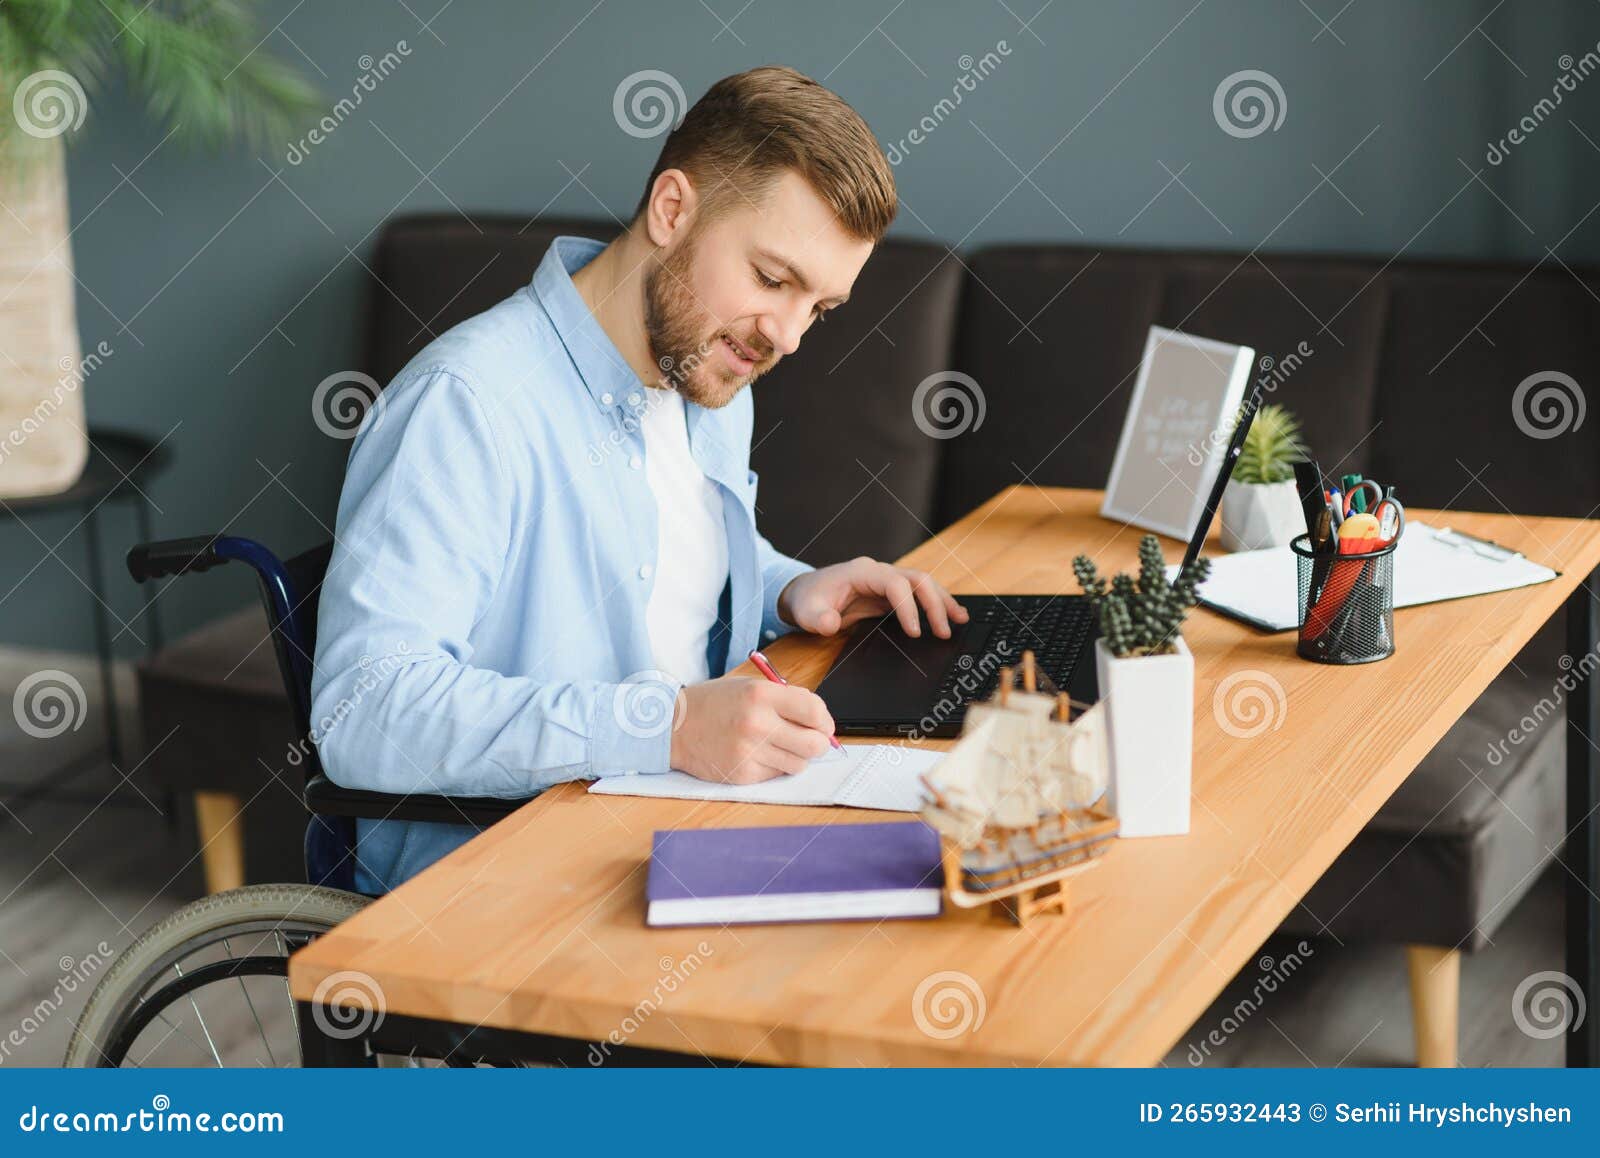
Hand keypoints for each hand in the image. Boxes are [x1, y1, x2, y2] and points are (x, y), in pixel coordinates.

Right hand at [670, 675, 834, 783]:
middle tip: (809, 739)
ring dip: (796, 756)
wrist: (673, 727)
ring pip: (799, 764)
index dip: (825, 720)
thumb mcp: (749, 686)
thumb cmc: (715, 704)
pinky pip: (776, 775)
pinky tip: (757, 754)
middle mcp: (756, 723)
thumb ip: (786, 699)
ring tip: (778, 745)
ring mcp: (749, 752)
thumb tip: (821, 720)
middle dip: (818, 743)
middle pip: (814, 744)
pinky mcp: (742, 774)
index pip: (814, 711)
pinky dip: (774, 766)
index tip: (823, 724)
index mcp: (761, 695)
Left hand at [777, 557, 969, 638]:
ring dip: (942, 602)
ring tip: (960, 620)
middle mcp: (879, 572)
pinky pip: (918, 595)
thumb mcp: (805, 612)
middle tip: (945, 631)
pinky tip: (952, 616)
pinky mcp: (890, 594)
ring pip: (923, 584)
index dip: (908, 606)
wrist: (805, 593)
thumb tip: (831, 623)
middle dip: (934, 604)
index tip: (915, 632)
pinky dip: (936, 604)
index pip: (894, 584)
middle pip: (917, 580)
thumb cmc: (807, 600)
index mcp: (861, 572)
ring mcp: (886, 581)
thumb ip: (817, 618)